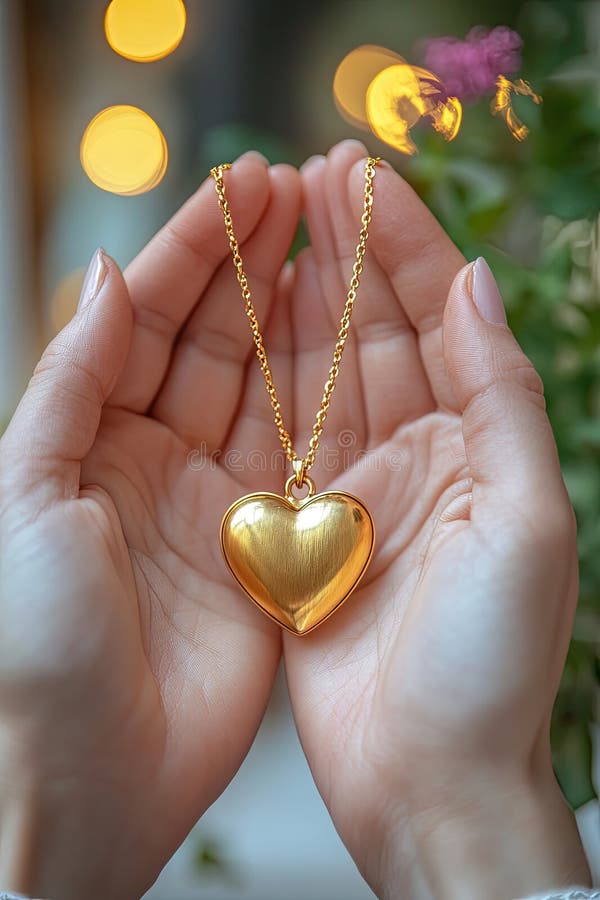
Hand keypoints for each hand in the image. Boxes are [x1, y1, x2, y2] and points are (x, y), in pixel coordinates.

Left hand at [0, 153, 300, 899]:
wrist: (88, 773)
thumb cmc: (33, 641)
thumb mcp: (25, 491)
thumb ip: (71, 381)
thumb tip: (105, 277)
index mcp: (81, 439)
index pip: (141, 320)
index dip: (189, 251)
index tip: (238, 189)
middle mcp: (146, 459)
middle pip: (204, 340)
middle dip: (246, 265)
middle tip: (293, 193)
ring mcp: (209, 501)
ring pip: (255, 387)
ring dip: (287, 317)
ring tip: (322, 245)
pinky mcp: (264, 547)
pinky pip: (294, 456)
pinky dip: (316, 399)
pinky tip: (337, 343)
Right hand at [283, 141, 589, 898]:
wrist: (427, 777)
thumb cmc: (490, 664)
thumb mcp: (526, 519)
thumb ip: (506, 397)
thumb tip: (475, 283)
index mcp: (480, 443)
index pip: (440, 316)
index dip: (403, 242)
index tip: (360, 175)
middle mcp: (423, 452)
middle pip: (382, 328)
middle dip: (351, 250)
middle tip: (312, 176)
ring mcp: (360, 485)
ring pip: (329, 368)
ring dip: (306, 296)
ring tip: (278, 225)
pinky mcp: (306, 524)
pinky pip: (285, 430)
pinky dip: (270, 374)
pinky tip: (255, 324)